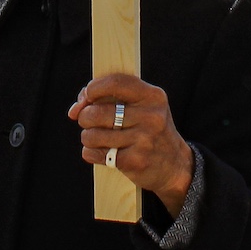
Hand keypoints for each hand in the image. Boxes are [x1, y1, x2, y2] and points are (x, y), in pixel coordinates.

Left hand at [70, 74, 194, 217]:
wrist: (175, 166)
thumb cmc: (149, 130)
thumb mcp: (142, 106)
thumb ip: (110, 98)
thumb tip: (76, 109)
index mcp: (153, 96)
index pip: (115, 83)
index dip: (94, 88)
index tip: (87, 96)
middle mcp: (150, 116)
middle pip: (97, 112)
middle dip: (85, 117)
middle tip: (90, 122)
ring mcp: (143, 140)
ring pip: (92, 135)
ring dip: (88, 138)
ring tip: (99, 139)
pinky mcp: (134, 161)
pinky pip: (95, 154)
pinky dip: (92, 153)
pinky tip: (104, 153)